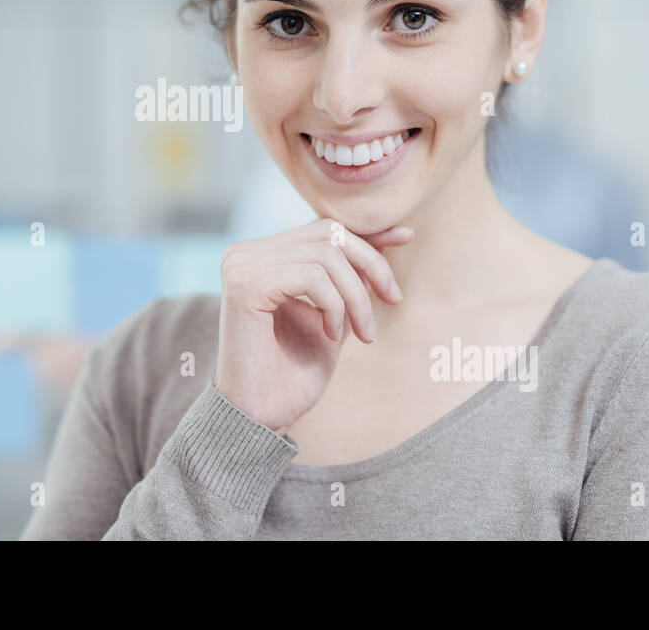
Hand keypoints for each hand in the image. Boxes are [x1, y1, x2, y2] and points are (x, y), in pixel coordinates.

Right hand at [213, 218, 412, 435]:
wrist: (260, 418)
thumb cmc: (293, 376)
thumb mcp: (336, 315)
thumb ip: (353, 277)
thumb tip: (394, 234)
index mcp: (260, 257)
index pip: (322, 230)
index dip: (368, 234)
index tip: (407, 237)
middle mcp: (244, 254)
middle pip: (327, 233)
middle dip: (370, 265)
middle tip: (393, 301)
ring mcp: (241, 266)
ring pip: (325, 255)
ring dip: (356, 297)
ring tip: (360, 333)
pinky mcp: (244, 284)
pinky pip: (311, 277)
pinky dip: (334, 306)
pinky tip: (331, 335)